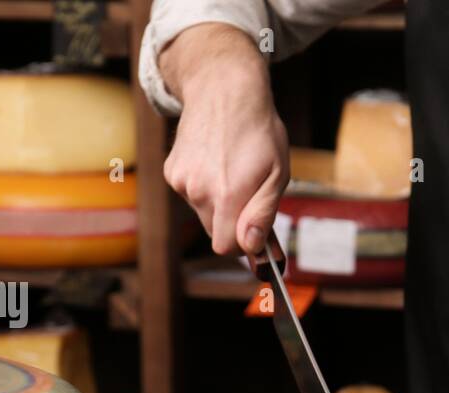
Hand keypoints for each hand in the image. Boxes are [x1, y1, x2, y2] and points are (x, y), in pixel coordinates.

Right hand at [160, 24, 289, 256]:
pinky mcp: (171, 171)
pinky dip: (204, 185)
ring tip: (232, 169)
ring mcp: (181, 180)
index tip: (256, 235)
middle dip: (233, 222)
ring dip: (219, 202)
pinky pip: (191, 193)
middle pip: (215, 232)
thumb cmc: (258, 131)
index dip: (244, 244)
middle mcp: (198, 190)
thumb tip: (251, 247)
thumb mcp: (277, 174)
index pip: (225, 247)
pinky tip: (215, 161)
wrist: (224, 89)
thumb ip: (263, 215)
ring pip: (203, 211)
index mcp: (227, 194)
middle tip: (250, 193)